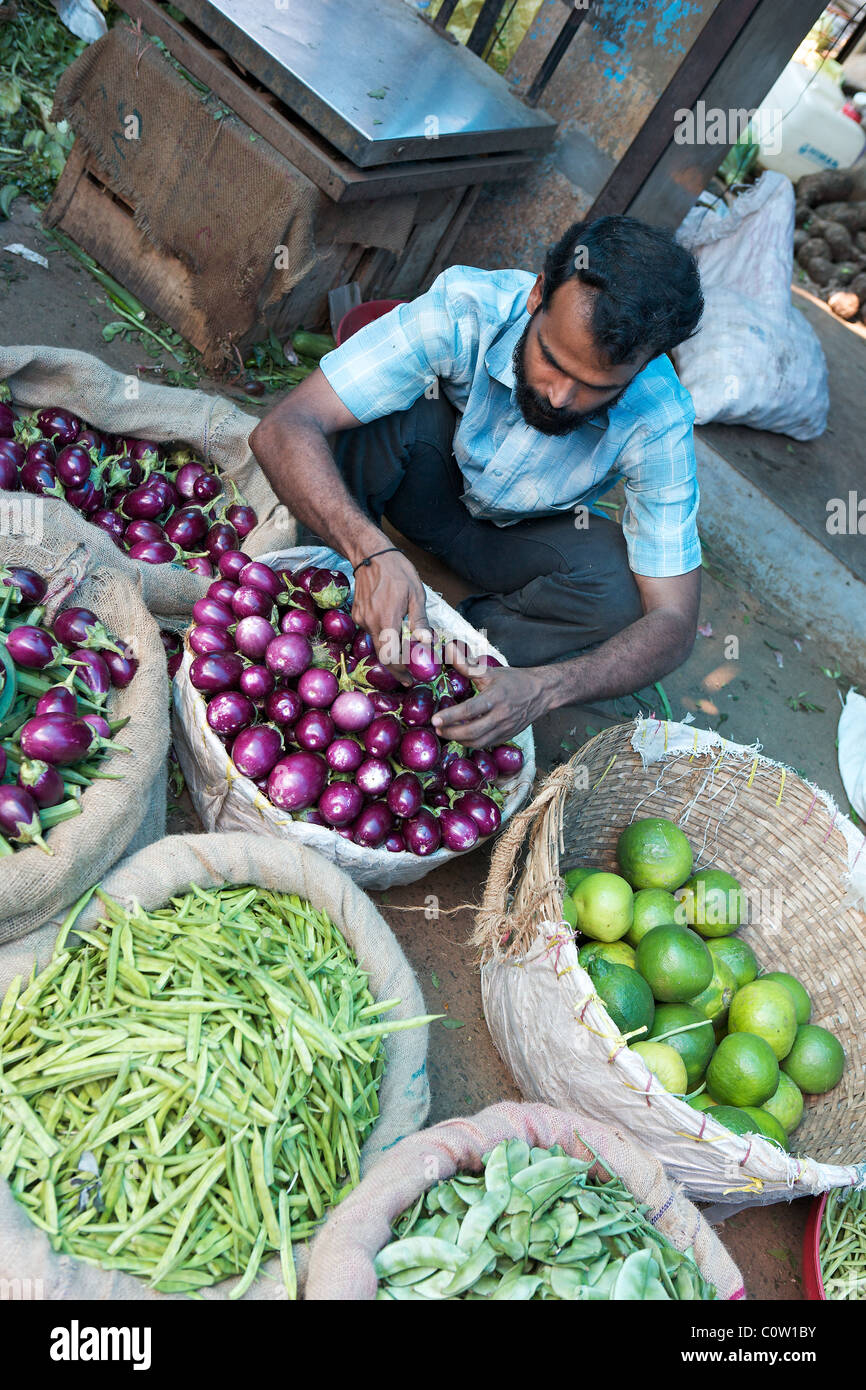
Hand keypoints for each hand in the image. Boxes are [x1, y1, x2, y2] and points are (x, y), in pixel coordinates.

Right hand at [351, 550, 429, 669]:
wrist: (371, 555)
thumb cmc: (398, 572)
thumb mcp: (416, 595)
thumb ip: (420, 621)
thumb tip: (426, 643)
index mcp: (386, 620)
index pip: (390, 657)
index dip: (400, 671)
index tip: (410, 680)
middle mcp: (370, 623)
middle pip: (381, 654)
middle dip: (395, 667)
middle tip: (408, 676)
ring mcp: (361, 619)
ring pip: (376, 643)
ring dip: (389, 650)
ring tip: (404, 653)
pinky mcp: (357, 614)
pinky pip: (370, 631)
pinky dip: (382, 636)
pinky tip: (392, 632)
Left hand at [432, 647, 549, 746]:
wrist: (542, 693)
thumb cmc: (514, 680)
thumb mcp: (491, 671)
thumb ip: (467, 665)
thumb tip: (449, 650)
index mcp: (496, 697)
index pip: (469, 710)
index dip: (451, 716)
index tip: (435, 720)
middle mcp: (501, 716)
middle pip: (472, 731)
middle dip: (451, 733)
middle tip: (436, 728)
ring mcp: (505, 729)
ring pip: (478, 742)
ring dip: (459, 740)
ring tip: (446, 733)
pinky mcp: (507, 736)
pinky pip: (486, 744)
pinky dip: (471, 742)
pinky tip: (462, 736)